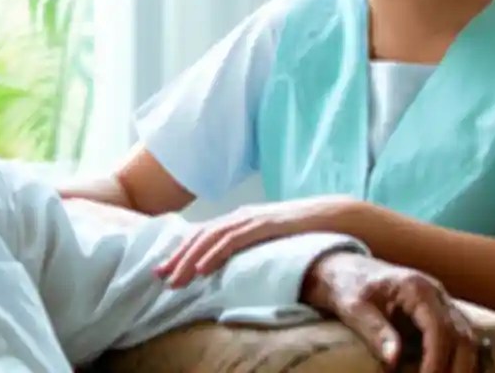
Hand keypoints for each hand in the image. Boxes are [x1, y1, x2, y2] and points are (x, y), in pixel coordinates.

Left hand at [155, 197, 351, 286]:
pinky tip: (203, 268)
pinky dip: (215, 254)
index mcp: (239, 219)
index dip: (180, 252)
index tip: (163, 270)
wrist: (334, 216)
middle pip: (200, 236)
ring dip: (191, 260)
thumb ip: (249, 247)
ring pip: (212, 238)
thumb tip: (231, 267)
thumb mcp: (269, 240)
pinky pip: (235, 240)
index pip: (202, 235)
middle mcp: (240, 216)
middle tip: (160, 277)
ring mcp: (252, 218)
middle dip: (178, 257)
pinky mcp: (266, 224)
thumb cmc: (303, 231)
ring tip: (176, 279)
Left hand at [304, 251, 482, 372]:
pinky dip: (458, 358)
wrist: (348, 271)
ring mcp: (443, 303)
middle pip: (464, 336)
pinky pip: (460, 338)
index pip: (441, 328)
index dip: (437, 360)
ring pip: (468, 338)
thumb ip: (376, 331)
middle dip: (456, 368)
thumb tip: (394, 359)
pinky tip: (449, 371)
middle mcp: (438, 294)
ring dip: (461, 365)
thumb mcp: (354, 308)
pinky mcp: (441, 314)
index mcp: (417, 289)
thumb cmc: (350, 287)